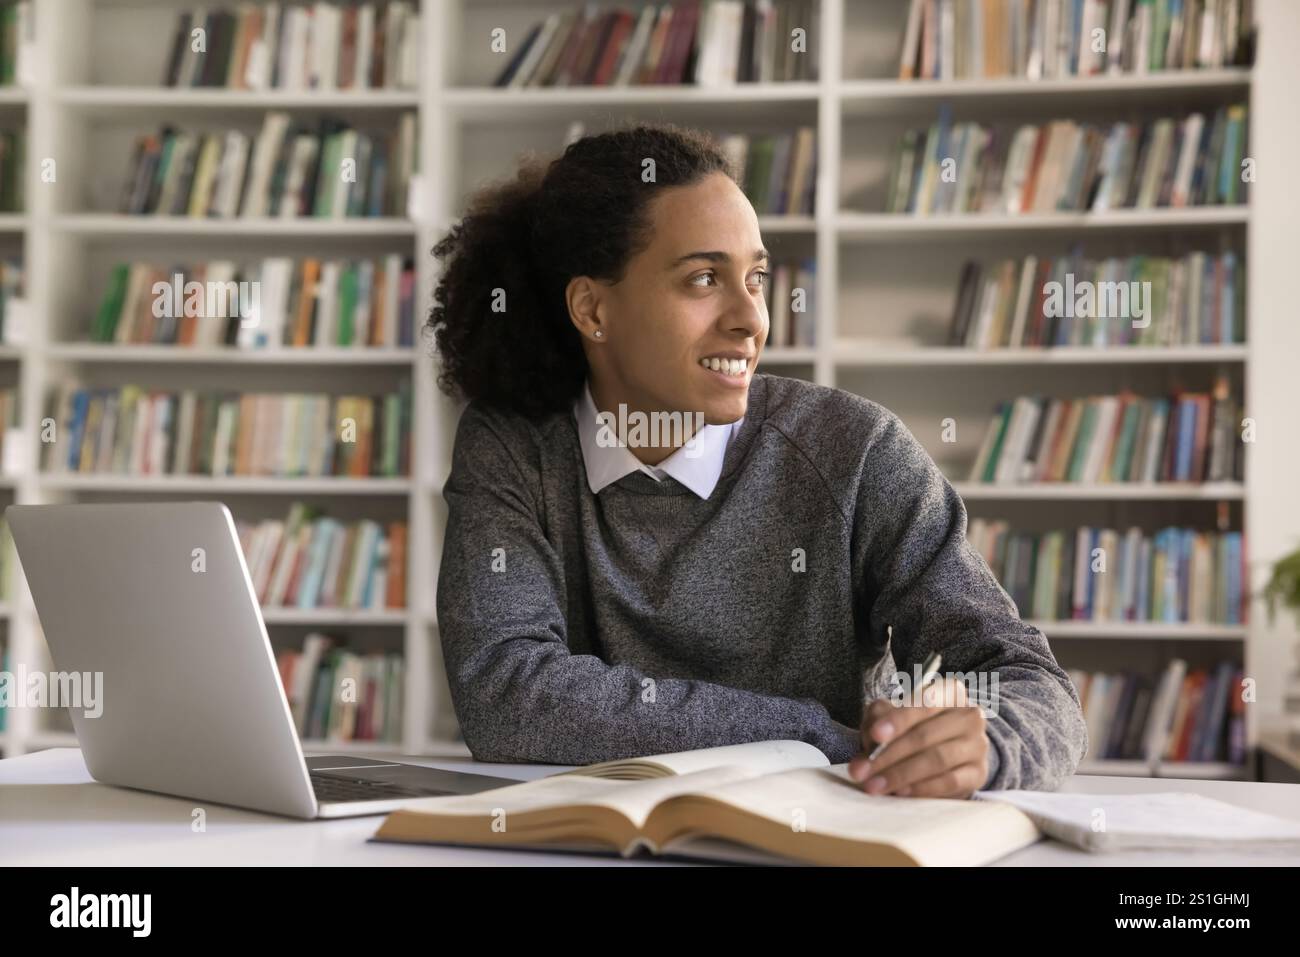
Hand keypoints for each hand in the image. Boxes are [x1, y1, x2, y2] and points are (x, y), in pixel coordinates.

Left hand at [848, 677, 988, 798]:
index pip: (924, 702)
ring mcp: (977, 745)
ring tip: (875, 785)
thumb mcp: (892, 715)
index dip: (898, 719)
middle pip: (926, 735)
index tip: (875, 734)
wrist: (947, 754)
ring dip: (901, 775)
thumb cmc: (914, 727)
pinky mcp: (978, 773)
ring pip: (937, 759)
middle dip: (889, 755)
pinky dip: (922, 788)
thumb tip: (872, 739)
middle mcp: (969, 715)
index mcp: (949, 692)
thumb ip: (879, 718)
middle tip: (861, 771)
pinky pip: (950, 782)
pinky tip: (901, 792)